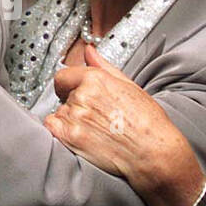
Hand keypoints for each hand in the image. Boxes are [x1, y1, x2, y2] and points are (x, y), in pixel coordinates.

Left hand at [46, 45, 194, 195]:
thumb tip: (89, 52)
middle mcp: (83, 95)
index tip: (72, 92)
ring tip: (94, 129)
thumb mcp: (130, 86)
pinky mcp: (70, 136)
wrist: (153, 153)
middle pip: (64, 96)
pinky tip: (81, 136)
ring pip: (60, 113)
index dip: (69, 85)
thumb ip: (103, 67)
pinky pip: (52, 127)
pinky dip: (61, 132)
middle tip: (96, 117)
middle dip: (75, 104)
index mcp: (96, 79)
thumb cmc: (149, 123)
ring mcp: (75, 116)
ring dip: (70, 120)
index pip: (64, 76)